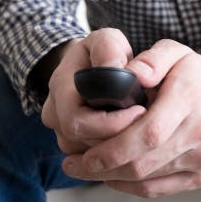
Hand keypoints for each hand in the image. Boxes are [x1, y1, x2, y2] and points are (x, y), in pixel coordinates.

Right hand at [41, 28, 146, 154]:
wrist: (88, 64)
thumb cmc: (101, 52)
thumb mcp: (106, 40)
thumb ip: (110, 51)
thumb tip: (118, 70)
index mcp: (60, 87)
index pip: (77, 120)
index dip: (111, 123)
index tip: (140, 110)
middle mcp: (54, 113)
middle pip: (83, 143)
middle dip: (118, 137)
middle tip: (146, 123)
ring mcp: (60, 132)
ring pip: (87, 156)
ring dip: (117, 147)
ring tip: (140, 127)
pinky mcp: (73, 145)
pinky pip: (92, 161)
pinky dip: (114, 152)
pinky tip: (132, 136)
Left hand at [62, 39, 200, 197]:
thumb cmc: (194, 72)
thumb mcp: (174, 51)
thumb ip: (151, 58)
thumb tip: (130, 73)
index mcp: (192, 98)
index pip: (149, 132)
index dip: (112, 147)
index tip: (82, 152)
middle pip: (144, 162)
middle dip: (102, 167)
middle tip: (72, 164)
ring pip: (149, 178)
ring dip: (111, 177)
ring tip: (84, 168)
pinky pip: (160, 188)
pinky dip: (131, 186)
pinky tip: (111, 176)